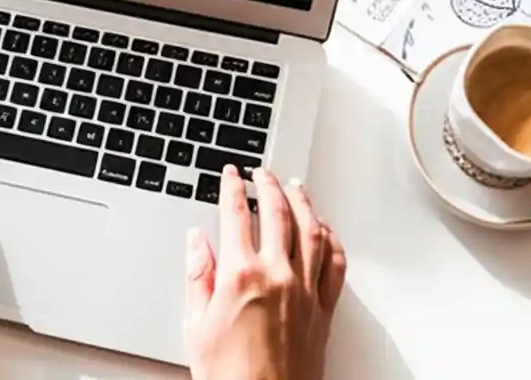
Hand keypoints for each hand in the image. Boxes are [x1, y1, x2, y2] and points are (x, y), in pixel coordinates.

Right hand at [184, 166, 346, 379]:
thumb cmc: (229, 377)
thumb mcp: (195, 325)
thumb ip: (198, 276)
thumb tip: (197, 242)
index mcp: (241, 276)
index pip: (236, 215)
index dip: (232, 188)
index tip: (231, 174)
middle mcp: (278, 276)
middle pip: (277, 213)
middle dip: (268, 185)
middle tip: (261, 172)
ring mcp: (305, 291)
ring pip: (311, 231)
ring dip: (302, 202)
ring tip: (294, 186)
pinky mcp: (323, 309)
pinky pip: (335, 263)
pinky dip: (331, 240)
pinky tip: (325, 230)